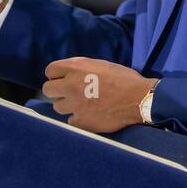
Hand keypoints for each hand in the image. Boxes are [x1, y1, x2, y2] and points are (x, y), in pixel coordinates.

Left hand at [43, 57, 157, 133]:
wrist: (139, 99)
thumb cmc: (124, 80)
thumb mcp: (102, 65)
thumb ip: (82, 68)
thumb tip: (70, 73)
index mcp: (76, 68)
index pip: (50, 70)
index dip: (57, 74)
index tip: (63, 78)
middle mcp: (70, 86)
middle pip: (47, 89)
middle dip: (57, 90)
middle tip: (69, 92)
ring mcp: (74, 105)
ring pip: (57, 106)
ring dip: (67, 105)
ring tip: (82, 104)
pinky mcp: (81, 122)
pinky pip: (70, 121)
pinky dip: (78, 119)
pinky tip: (90, 115)